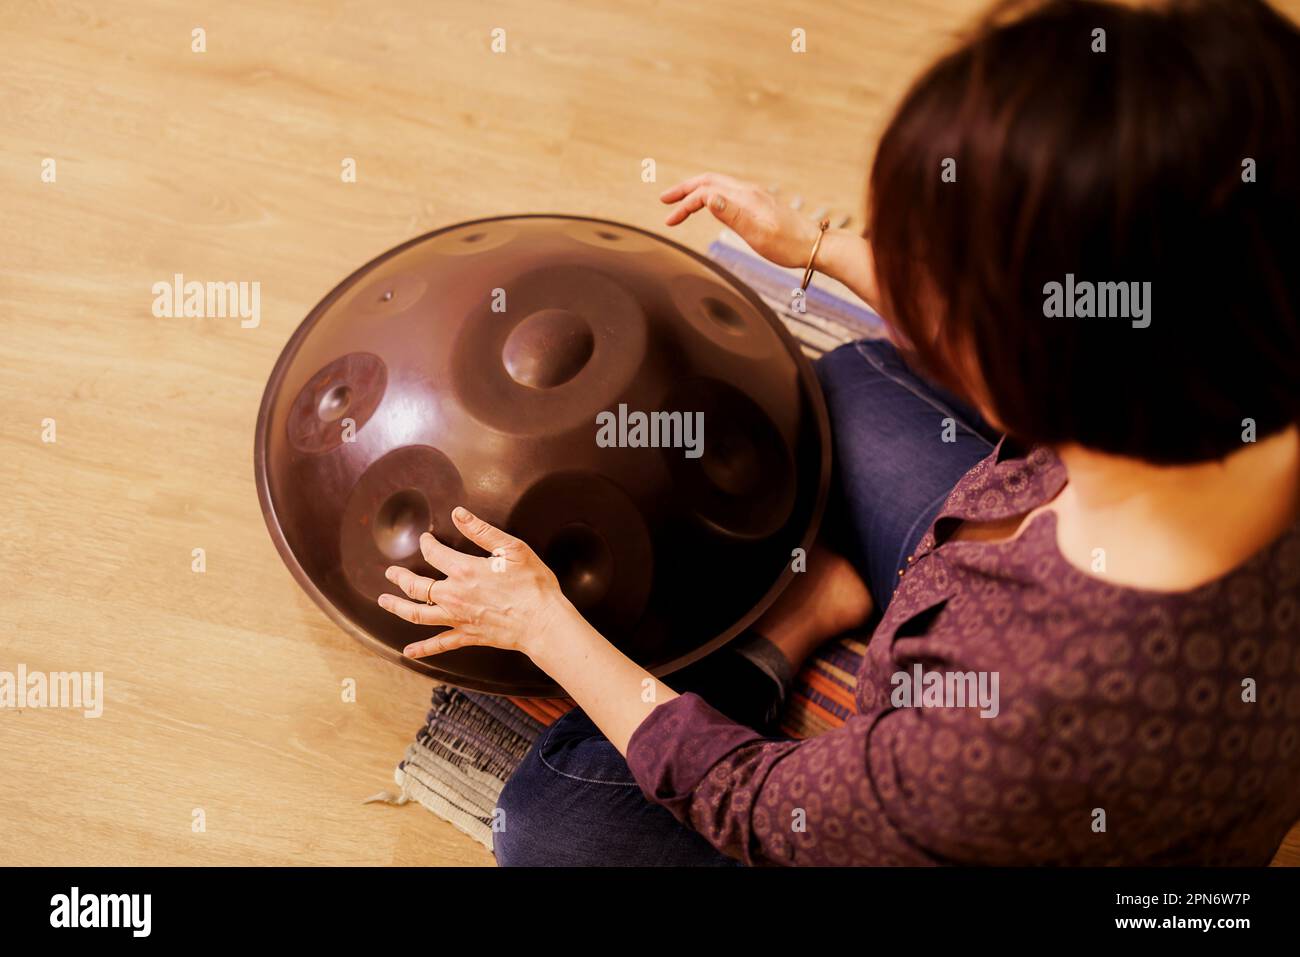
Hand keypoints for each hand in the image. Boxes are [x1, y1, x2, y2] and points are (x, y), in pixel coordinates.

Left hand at [376, 506, 575, 661]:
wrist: (543, 622)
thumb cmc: (533, 585)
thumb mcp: (512, 549)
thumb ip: (482, 531)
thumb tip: (459, 514)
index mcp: (464, 570)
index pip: (433, 554)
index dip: (426, 544)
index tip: (425, 539)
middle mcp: (453, 596)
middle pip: (416, 586)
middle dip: (400, 577)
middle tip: (390, 573)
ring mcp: (458, 618)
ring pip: (418, 614)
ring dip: (398, 607)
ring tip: (385, 601)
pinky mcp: (467, 636)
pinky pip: (439, 644)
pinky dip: (422, 648)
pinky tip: (409, 651)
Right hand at [660, 172, 820, 267]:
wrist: (815, 245)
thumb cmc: (788, 245)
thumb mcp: (758, 234)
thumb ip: (732, 215)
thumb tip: (708, 198)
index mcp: (746, 198)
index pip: (706, 193)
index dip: (685, 205)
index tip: (670, 220)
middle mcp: (749, 191)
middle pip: (709, 181)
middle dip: (684, 189)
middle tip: (665, 199)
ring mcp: (754, 196)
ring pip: (718, 185)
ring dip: (696, 191)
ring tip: (680, 202)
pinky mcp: (758, 203)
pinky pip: (727, 192)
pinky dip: (710, 195)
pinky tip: (708, 204)